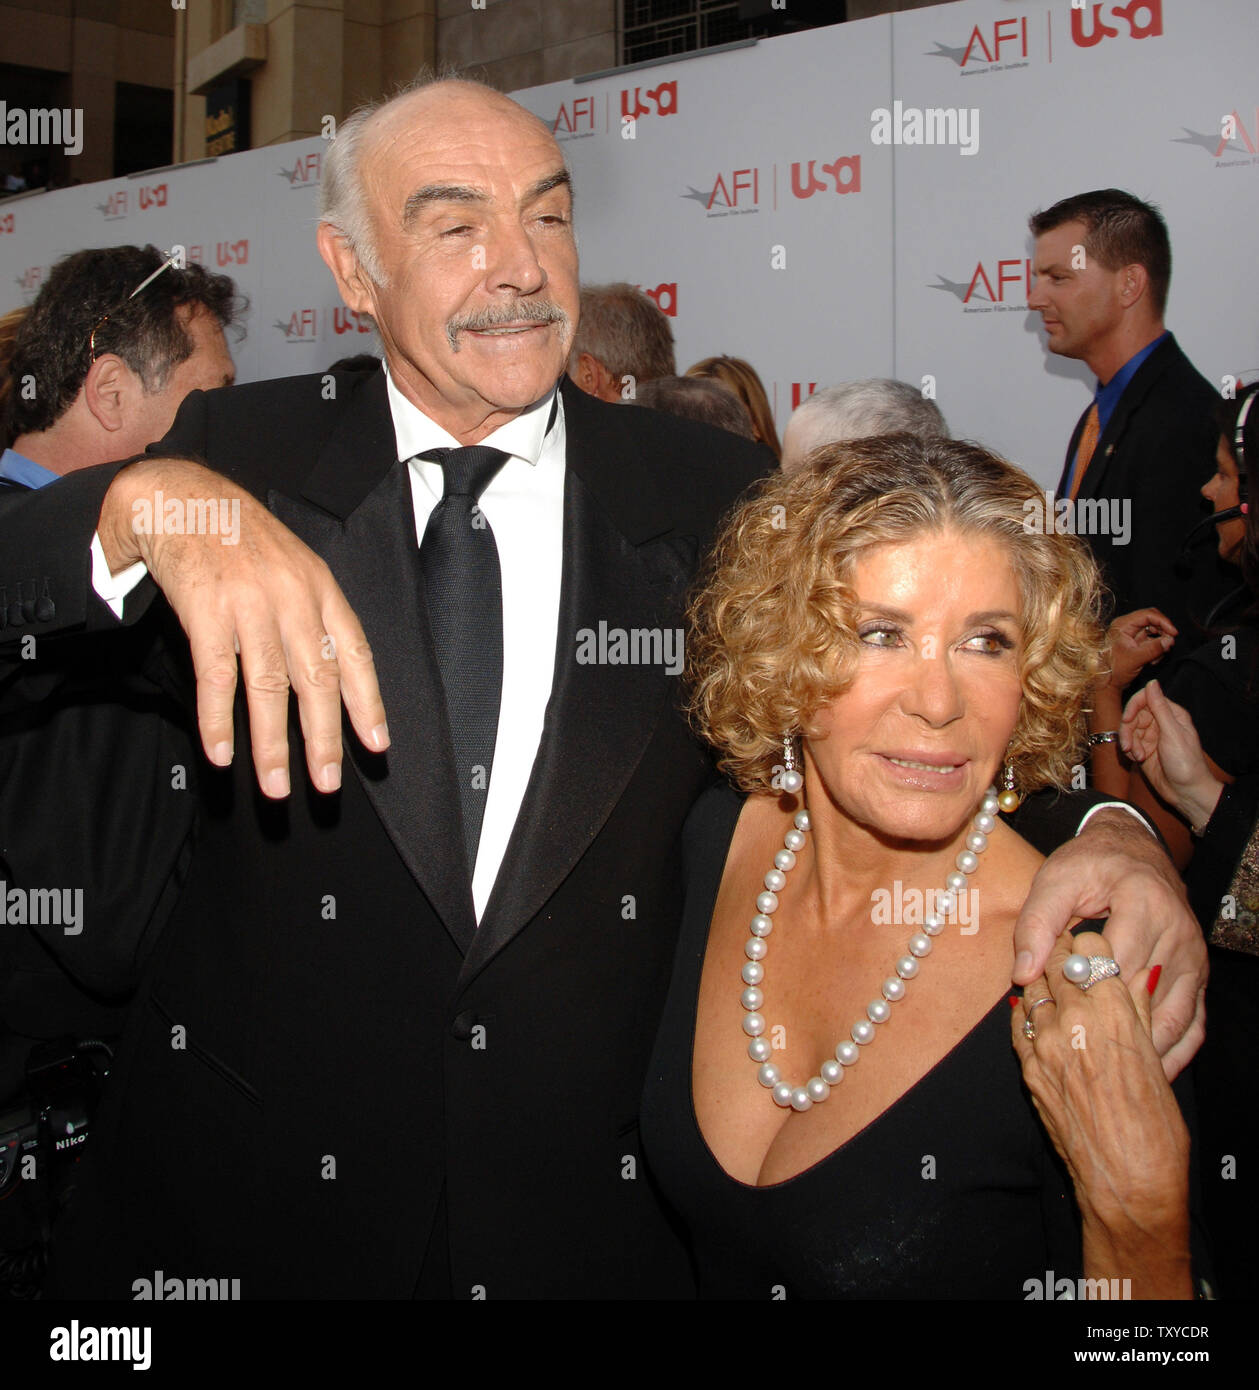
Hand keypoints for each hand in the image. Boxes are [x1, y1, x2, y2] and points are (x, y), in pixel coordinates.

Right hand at [99, 457, 388, 796]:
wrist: (180, 497)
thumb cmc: (242, 540)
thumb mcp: (295, 567)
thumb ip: (313, 616)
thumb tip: (332, 680)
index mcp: (321, 589)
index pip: (354, 654)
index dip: (367, 703)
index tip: (376, 745)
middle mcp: (293, 598)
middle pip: (315, 680)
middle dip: (323, 740)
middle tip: (326, 784)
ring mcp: (249, 604)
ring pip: (268, 688)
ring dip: (271, 745)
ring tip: (275, 786)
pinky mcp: (205, 610)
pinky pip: (216, 677)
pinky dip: (218, 720)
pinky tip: (222, 753)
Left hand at [1012, 808, 1205, 1078]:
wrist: (1133, 847)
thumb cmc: (1089, 864)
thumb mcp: (1054, 880)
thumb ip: (1036, 925)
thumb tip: (1023, 976)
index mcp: (1143, 904)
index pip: (1115, 962)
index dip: (1086, 994)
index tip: (1059, 1022)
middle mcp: (1177, 932)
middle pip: (1145, 996)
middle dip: (1114, 1031)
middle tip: (1082, 1067)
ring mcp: (1192, 957)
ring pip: (1174, 1018)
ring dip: (1145, 1051)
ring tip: (1112, 1080)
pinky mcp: (1196, 974)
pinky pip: (1193, 1022)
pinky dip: (1173, 1051)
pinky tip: (1149, 1073)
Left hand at [1012, 929, 1191, 1297]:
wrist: (1125, 1180)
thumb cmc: (1154, 1125)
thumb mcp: (1154, 1056)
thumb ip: (1136, 1010)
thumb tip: (1130, 975)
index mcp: (1114, 1011)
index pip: (1090, 949)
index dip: (1090, 945)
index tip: (1089, 945)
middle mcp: (1074, 1020)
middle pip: (1056, 963)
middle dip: (1062, 956)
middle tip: (1065, 953)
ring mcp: (1045, 1043)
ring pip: (1034, 989)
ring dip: (1043, 984)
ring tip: (1052, 983)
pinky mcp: (1027, 1067)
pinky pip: (1019, 1023)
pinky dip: (1028, 1013)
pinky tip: (1036, 1012)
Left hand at [1104, 608, 1175, 691]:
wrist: (1107, 683)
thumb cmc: (1113, 671)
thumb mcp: (1135, 659)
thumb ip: (1153, 649)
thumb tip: (1169, 640)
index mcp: (1122, 626)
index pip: (1148, 614)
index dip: (1163, 622)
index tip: (1174, 633)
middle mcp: (1127, 627)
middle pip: (1153, 621)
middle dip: (1163, 632)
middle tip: (1169, 644)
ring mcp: (1132, 635)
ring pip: (1154, 631)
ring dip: (1161, 642)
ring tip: (1159, 656)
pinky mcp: (1136, 643)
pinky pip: (1153, 641)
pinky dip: (1157, 649)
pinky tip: (1153, 660)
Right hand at [1121, 679, 1223, 830]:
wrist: (1186, 792)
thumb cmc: (1187, 764)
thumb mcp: (1173, 733)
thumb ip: (1160, 708)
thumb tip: (1152, 683)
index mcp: (1171, 714)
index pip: (1146, 699)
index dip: (1133, 707)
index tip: (1127, 719)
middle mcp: (1160, 723)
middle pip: (1133, 715)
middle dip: (1128, 729)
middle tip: (1128, 744)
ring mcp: (1151, 737)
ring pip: (1128, 730)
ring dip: (1128, 742)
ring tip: (1136, 755)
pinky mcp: (1144, 750)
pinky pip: (1128, 743)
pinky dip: (1129, 751)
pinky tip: (1138, 759)